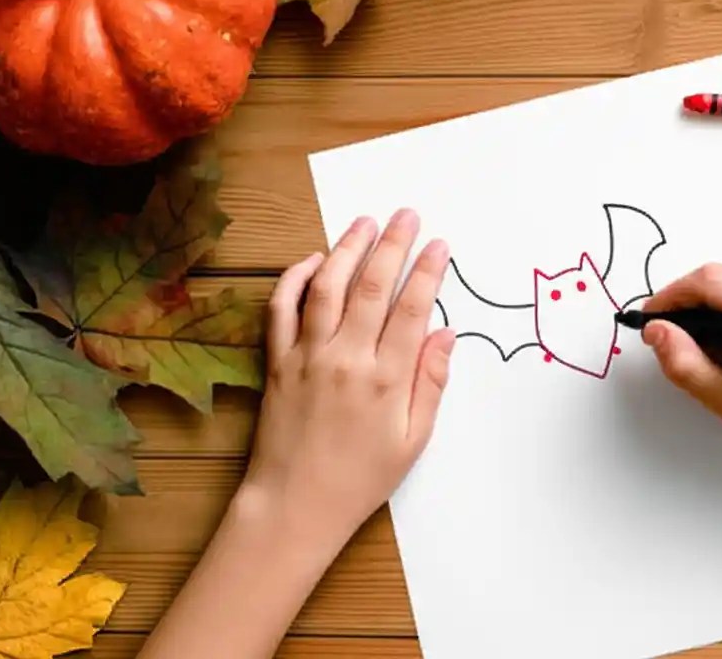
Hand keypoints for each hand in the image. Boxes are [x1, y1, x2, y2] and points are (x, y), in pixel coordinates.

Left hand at [239, 209, 455, 548]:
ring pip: (327, 287)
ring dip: (348, 249)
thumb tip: (445, 334)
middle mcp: (345, 359)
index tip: (439, 244)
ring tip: (365, 223)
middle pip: (373, 287)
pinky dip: (294, 278)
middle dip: (393, 245)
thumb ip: (430, 383)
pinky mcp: (277, 363)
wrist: (294, 505)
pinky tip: (313, 259)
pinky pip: (282, 309)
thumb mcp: (413, 440)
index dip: (428, 271)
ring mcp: (307, 357)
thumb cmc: (360, 479)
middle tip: (407, 215)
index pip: (413, 309)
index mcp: (385, 380)